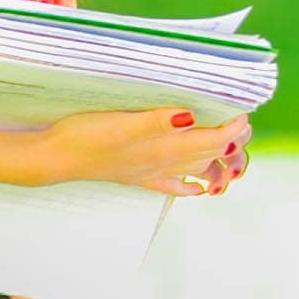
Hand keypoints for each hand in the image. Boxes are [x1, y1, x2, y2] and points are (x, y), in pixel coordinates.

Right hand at [26, 105, 251, 195]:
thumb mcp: (124, 122)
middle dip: (232, 141)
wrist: (55, 157)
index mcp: (165, 147)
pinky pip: (172, 186)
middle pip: (211, 154)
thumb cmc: (87, 136)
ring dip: (218, 163)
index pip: (213, 140)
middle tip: (242, 123)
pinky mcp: (137, 176)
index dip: (233, 127)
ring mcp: (151, 171)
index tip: (243, 111)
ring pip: (196, 171)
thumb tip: (192, 116)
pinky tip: (198, 187)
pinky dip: (190, 186)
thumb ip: (159, 120)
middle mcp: (164, 163)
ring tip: (232, 152)